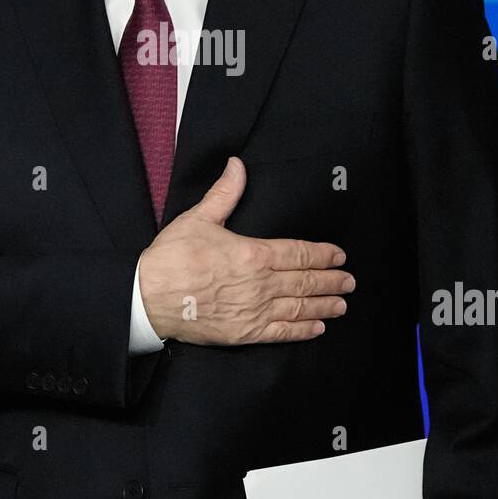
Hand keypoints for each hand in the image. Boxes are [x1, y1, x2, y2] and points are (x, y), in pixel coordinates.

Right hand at [138, 155, 354, 344]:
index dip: (322, 255)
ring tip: (342, 304)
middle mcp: (260, 284)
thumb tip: (237, 165)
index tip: (339, 255)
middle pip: (305, 281)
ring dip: (324, 305)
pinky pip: (281, 332)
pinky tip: (317, 328)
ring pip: (299, 307)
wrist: (148, 298)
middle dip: (331, 281)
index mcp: (253, 253)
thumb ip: (225, 193)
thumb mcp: (199, 218)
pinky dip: (302, 330)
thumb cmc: (171, 257)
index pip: (298, 253)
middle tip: (349, 280)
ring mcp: (254, 311)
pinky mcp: (244, 333)